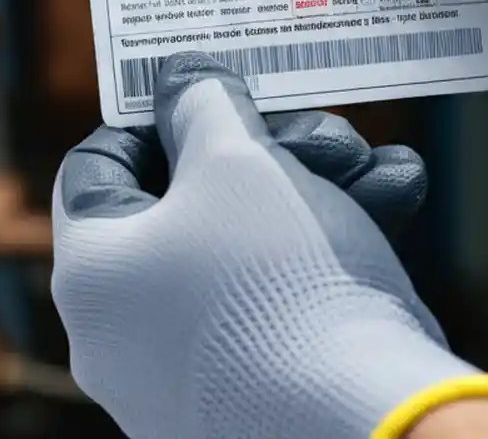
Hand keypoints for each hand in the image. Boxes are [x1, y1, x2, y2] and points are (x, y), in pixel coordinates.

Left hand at [51, 53, 487, 437]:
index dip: (156, 116)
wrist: (363, 421)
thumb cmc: (279, 280)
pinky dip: (329, 250)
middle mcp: (126, 331)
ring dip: (318, 192)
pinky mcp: (255, 396)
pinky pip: (281, 303)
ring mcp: (191, 372)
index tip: (215, 95)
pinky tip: (394, 203)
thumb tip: (183, 82)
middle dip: (267, 153)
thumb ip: (202, 104)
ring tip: (379, 169)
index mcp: (93, 269)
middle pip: (190, 204)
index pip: (97, 166)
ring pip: (249, 249)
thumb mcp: (235, 159)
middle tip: (324, 135)